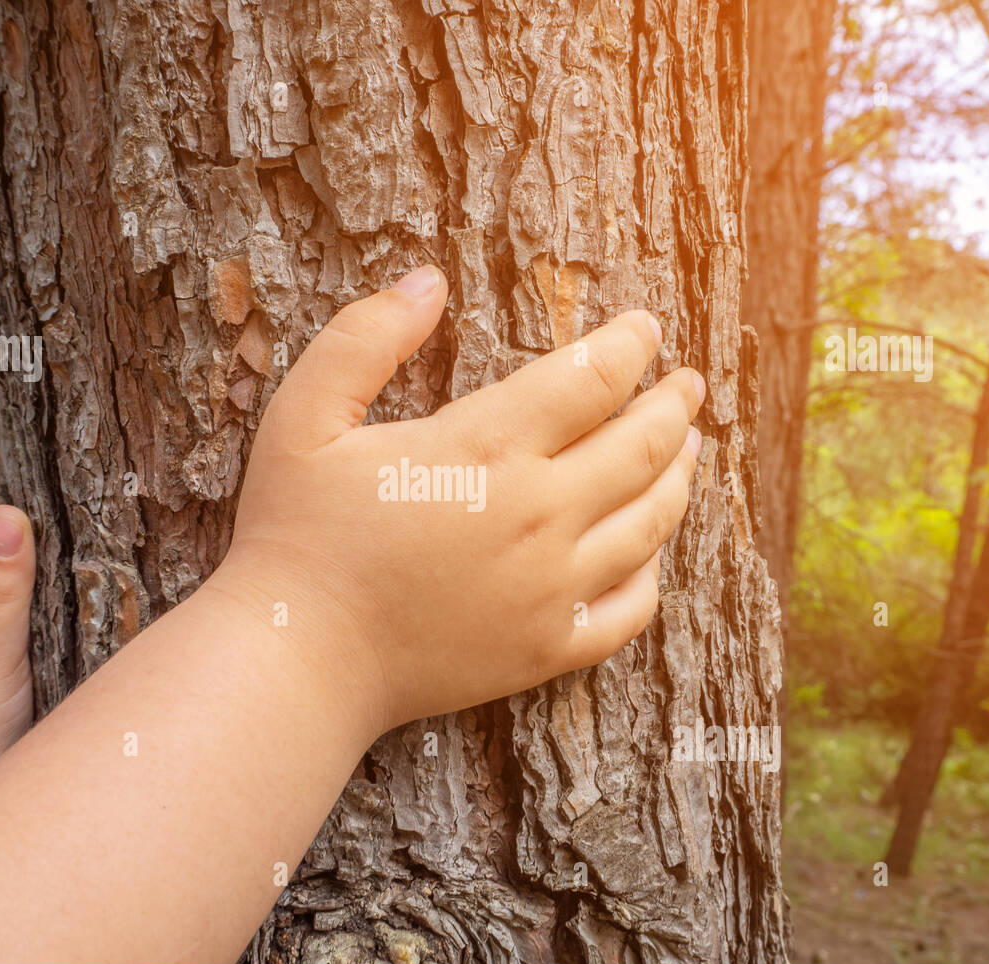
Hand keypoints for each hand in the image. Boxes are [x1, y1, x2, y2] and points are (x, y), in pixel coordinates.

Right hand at [217, 264, 703, 735]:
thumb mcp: (304, 416)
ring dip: (680, 476)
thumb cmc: (296, 534)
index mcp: (486, 449)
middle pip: (641, 446)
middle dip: (674, 405)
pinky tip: (651, 549)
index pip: (592, 378)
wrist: (300, 657)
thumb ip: (364, 338)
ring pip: (651, 522)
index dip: (630, 345)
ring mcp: (552, 589)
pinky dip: (654, 570)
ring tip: (692, 447)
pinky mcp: (547, 648)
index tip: (646, 329)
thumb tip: (428, 281)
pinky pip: (631, 608)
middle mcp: (539, 516)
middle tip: (689, 383)